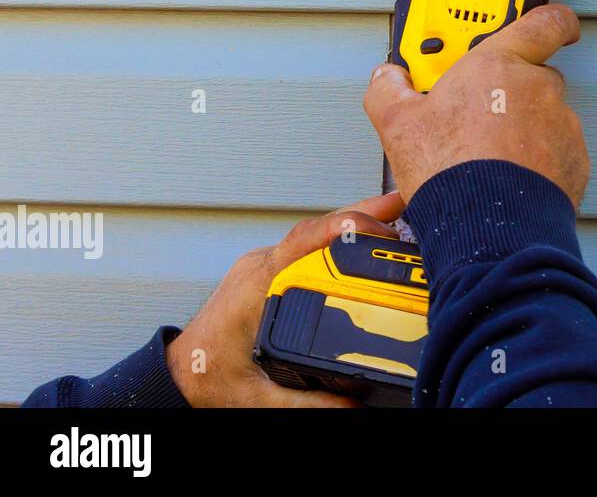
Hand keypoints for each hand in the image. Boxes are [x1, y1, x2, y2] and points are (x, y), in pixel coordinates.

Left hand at [166, 191, 404, 406]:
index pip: (300, 244)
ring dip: (353, 222)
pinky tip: (364, 238)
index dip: (340, 228)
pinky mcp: (269, 269)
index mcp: (256, 289)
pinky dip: (339, 236)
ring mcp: (264, 265)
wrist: (176, 374)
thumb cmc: (207, 379)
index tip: (375, 225)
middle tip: (403, 209)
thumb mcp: (259, 400)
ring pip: (313, 232)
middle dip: (362, 216)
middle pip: (316, 229)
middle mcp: (260, 268)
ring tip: (395, 217)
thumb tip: (356, 403)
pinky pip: (308, 244)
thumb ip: (309, 403)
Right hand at [364, 3, 589, 210]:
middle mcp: (538, 88)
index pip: (542, 23)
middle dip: (510, 91)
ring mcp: (561, 125)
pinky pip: (557, 151)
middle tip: (477, 114)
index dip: (549, 19)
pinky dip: (539, 161)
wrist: (491, 228)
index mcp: (499, 65)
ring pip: (545, 116)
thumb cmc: (452, 171)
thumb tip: (386, 79)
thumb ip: (389, 91)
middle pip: (533, 76)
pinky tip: (509, 178)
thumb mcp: (398, 125)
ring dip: (524, 129)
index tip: (548, 23)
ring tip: (488, 156)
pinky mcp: (574, 161)